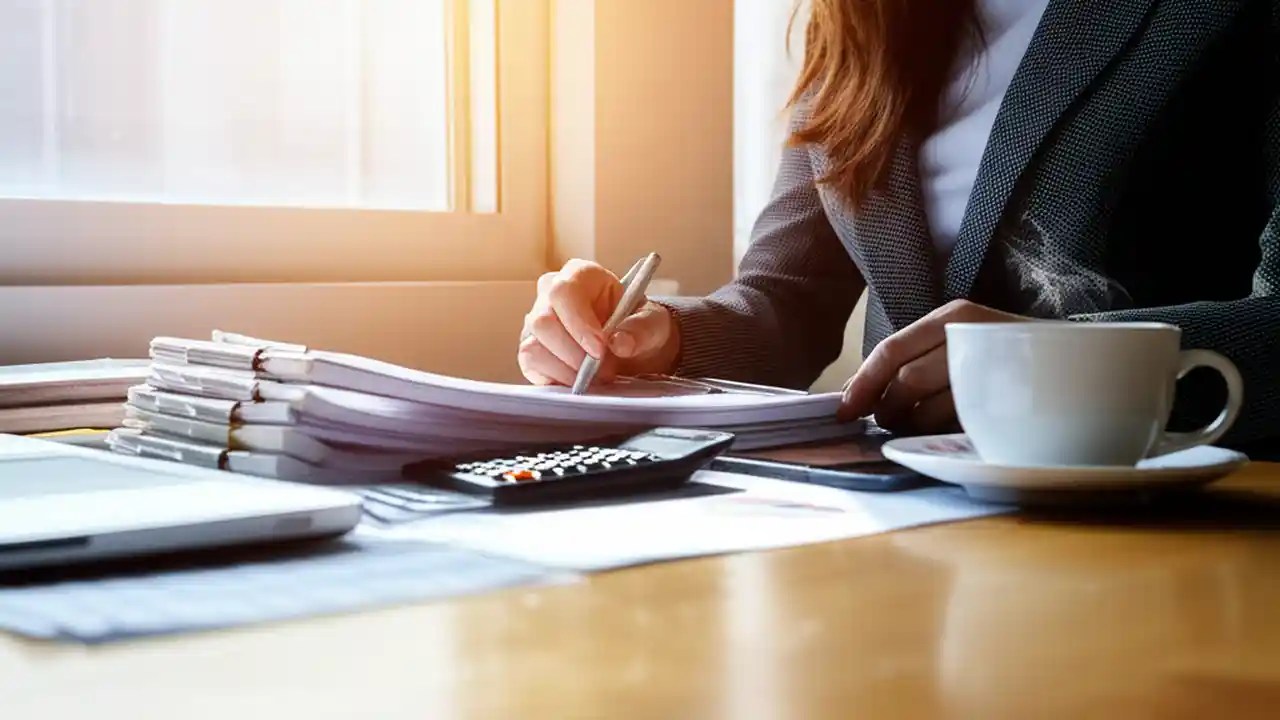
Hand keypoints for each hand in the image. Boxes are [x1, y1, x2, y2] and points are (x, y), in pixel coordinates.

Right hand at [518, 259, 680, 385]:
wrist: (633, 348)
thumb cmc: (638, 326)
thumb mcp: (653, 323)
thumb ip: (641, 329)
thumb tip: (619, 343)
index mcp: (580, 275)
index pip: (564, 291)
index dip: (578, 322)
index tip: (600, 348)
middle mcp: (550, 295)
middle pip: (542, 322)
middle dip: (574, 353)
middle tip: (605, 370)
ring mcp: (536, 325)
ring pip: (533, 347)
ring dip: (567, 369)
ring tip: (597, 376)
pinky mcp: (532, 352)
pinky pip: (532, 367)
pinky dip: (558, 379)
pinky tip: (581, 381)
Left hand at [838, 300, 1027, 433]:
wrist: (1075, 364)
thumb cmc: (1002, 355)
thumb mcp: (958, 342)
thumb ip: (911, 360)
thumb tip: (855, 394)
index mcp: (953, 316)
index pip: (891, 350)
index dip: (861, 383)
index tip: (843, 410)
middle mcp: (970, 335)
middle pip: (906, 381)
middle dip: (888, 408)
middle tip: (890, 419)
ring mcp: (991, 369)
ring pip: (928, 409)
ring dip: (915, 424)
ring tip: (923, 422)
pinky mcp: (1007, 403)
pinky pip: (956, 427)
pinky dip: (943, 433)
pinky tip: (952, 427)